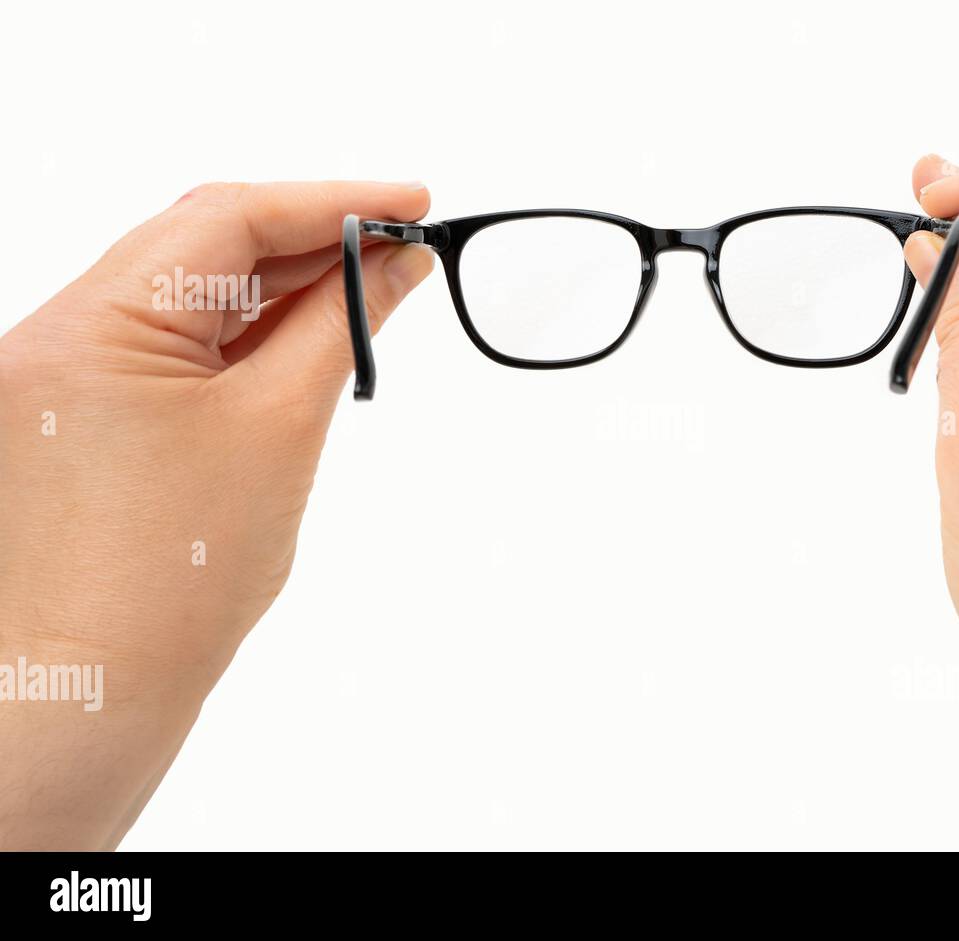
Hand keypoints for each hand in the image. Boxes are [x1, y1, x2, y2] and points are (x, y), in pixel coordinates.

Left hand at [0, 182, 433, 847]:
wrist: (93, 692)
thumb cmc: (176, 580)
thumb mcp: (282, 426)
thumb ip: (342, 324)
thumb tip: (395, 263)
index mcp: (90, 323)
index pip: (226, 217)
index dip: (332, 200)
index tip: (413, 202)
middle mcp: (57, 333)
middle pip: (204, 246)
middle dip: (313, 240)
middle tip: (406, 244)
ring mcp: (64, 375)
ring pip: (192, 296)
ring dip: (284, 288)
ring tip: (374, 291)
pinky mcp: (85, 413)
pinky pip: (174, 348)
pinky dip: (246, 337)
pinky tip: (310, 337)